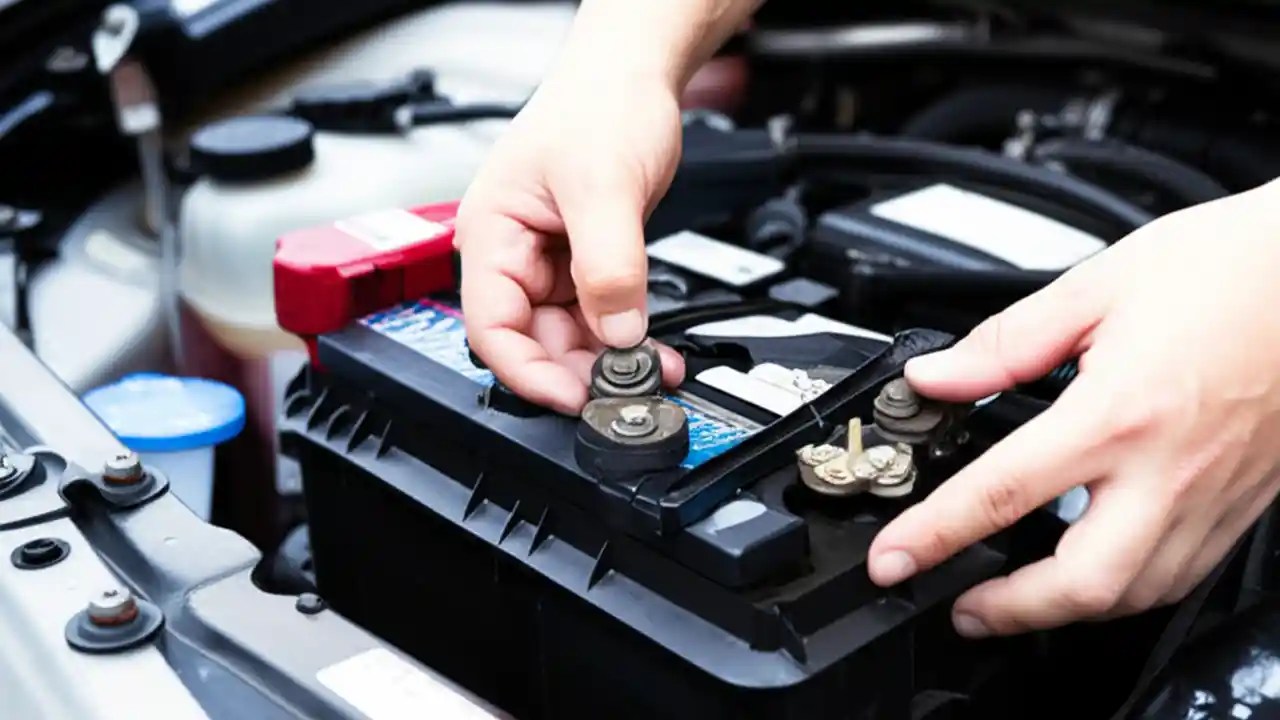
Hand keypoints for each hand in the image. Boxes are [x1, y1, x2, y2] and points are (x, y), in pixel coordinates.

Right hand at [454, 64, 685, 414]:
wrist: (634, 77)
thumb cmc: (599, 104)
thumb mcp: (604, 186)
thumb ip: (610, 265)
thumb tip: (618, 332)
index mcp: (493, 234)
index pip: (493, 328)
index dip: (530, 372)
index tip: (573, 398)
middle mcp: (513, 253)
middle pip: (534, 340)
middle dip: (580, 371)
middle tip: (626, 388)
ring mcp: (550, 261)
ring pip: (570, 335)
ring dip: (609, 360)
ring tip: (652, 372)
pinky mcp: (585, 262)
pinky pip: (600, 315)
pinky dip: (626, 337)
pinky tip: (654, 349)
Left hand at [867, 179, 1279, 637]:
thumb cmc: (1234, 269)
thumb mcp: (1100, 286)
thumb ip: (1006, 342)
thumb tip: (936, 376)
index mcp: (1119, 411)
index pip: (1001, 492)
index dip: (933, 535)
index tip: (892, 561)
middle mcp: (1170, 468)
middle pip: (1083, 583)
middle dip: (1011, 611)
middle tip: (962, 606)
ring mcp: (1213, 494)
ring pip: (1139, 592)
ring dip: (1069, 607)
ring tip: (1019, 600)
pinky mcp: (1244, 501)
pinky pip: (1184, 572)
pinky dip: (1129, 589)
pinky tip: (1099, 572)